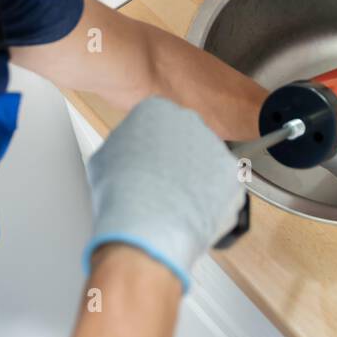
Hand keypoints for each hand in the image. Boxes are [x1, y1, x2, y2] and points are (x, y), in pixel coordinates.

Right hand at [82, 96, 244, 292]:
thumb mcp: (104, 159)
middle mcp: (189, 121)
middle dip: (177, 161)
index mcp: (156, 110)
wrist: (147, 227)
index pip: (157, 123)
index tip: (149, 164)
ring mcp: (215, 147)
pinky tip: (193, 212)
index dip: (151, 149)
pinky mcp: (233, 175)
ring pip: (205, 163)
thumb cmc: (121, 196)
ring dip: (196, 181)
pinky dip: (212, 201)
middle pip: (185, 140)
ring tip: (176, 203)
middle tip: (163, 185)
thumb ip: (122, 147)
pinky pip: (222, 187)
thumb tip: (125, 153)